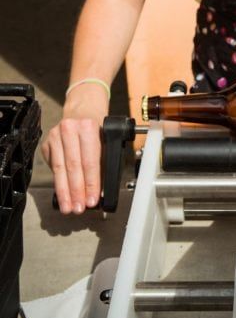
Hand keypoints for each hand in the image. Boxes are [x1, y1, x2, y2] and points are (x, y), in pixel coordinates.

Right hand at [41, 89, 107, 213]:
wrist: (83, 109)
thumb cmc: (98, 127)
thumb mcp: (107, 140)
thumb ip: (103, 163)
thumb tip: (100, 191)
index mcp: (88, 127)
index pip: (90, 160)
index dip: (91, 183)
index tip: (92, 199)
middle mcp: (70, 129)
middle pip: (73, 166)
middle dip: (76, 191)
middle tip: (79, 208)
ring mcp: (55, 135)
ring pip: (60, 168)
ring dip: (64, 191)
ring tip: (69, 207)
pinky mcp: (47, 143)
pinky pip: (53, 166)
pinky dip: (58, 182)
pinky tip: (62, 195)